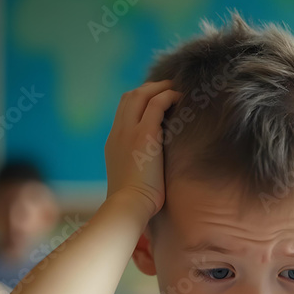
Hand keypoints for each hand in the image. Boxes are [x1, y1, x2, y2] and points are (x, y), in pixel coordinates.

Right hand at [104, 80, 181, 216]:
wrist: (128, 206)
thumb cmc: (133, 201)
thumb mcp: (130, 178)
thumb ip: (136, 165)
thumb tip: (150, 169)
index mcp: (114, 142)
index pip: (124, 110)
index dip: (139, 100)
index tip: (156, 100)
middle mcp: (118, 132)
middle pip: (130, 96)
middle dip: (150, 88)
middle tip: (168, 88)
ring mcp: (129, 131)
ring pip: (141, 94)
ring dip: (160, 88)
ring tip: (176, 89)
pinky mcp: (145, 135)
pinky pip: (156, 104)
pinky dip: (168, 96)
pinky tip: (180, 98)